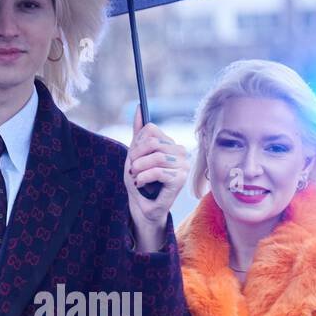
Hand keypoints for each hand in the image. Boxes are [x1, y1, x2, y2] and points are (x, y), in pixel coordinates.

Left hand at [125, 106, 188, 251]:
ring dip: (138, 168)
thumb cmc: (140, 181)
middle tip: (132, 170)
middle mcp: (181, 152)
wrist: (143, 207)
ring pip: (156, 157)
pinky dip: (144, 177)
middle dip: (136, 157)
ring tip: (136, 177)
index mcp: (171, 144)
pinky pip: (158, 171)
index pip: (151, 130)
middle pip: (152, 142)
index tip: (133, 157)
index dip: (136, 143)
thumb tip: (139, 107)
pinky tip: (141, 184)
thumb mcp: (135, 155)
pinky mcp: (180, 180)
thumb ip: (139, 133)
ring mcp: (183, 166)